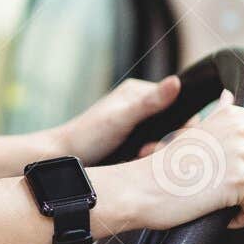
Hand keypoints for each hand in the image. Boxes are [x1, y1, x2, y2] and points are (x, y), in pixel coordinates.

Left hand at [53, 75, 182, 162]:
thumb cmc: (87, 137)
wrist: (61, 157)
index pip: (180, 105)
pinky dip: (149, 157)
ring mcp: (137, 122)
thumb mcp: (121, 119)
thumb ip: (150, 103)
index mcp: (140, 91)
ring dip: (158, 152)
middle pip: (175, 124)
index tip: (164, 143)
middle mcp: (141, 104)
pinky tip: (136, 161)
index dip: (182, 127)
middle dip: (167, 142)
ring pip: (165, 139)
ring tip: (139, 157)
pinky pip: (153, 148)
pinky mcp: (133, 140)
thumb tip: (176, 81)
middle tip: (146, 154)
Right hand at [92, 91, 243, 233]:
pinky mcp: (241, 181)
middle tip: (228, 184)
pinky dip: (240, 217)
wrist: (141, 188)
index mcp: (236, 115)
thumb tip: (229, 97)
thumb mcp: (196, 131)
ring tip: (218, 196)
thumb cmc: (165, 167)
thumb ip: (221, 114)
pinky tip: (217, 208)